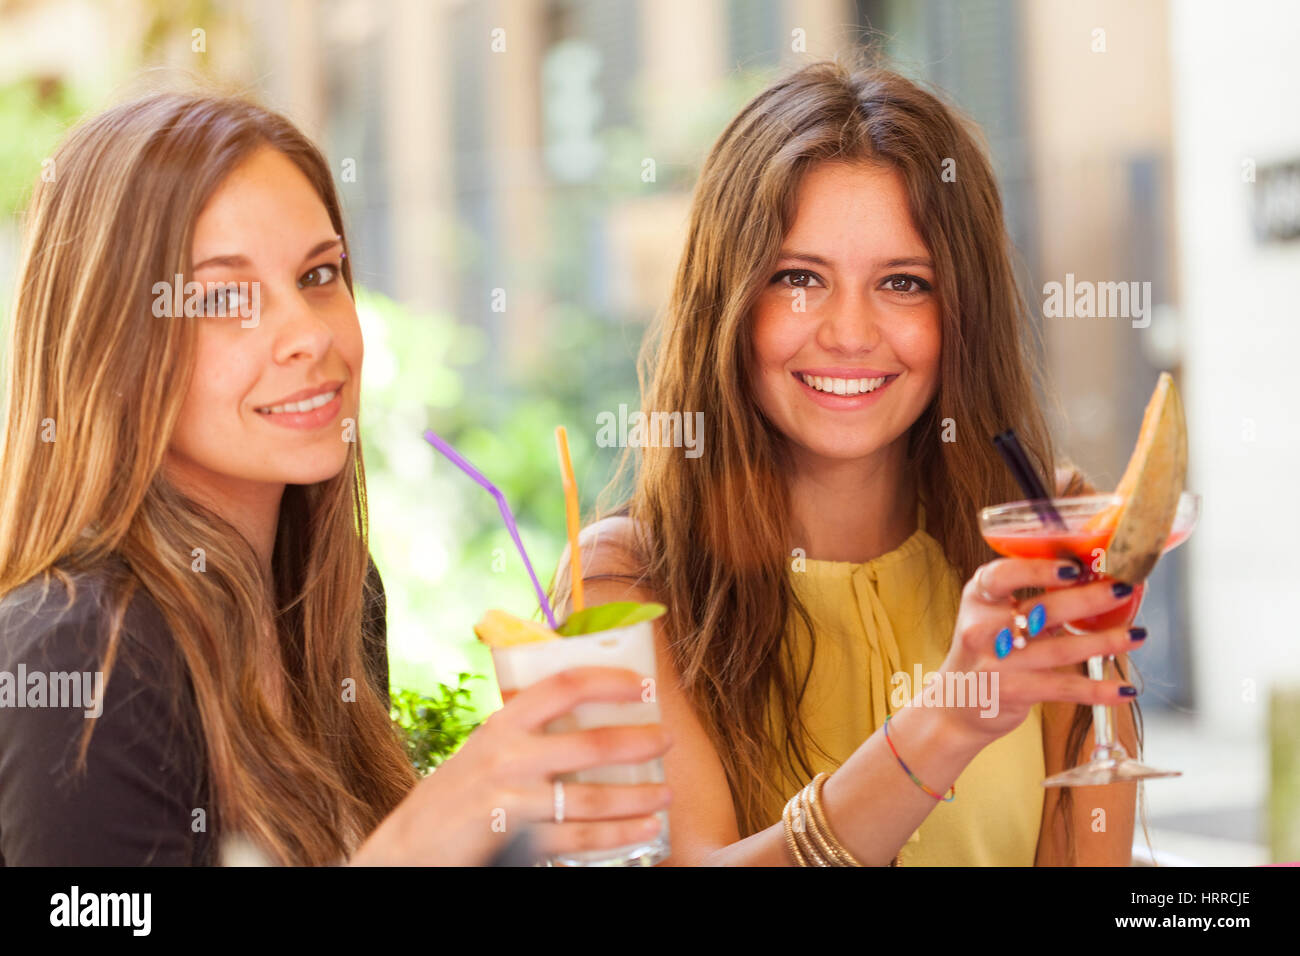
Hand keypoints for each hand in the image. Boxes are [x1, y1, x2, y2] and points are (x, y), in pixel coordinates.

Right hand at [351, 666, 671, 865]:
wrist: (409, 847)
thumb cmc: (456, 797)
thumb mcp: (485, 751)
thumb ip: (525, 736)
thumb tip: (587, 720)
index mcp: (502, 724)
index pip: (563, 686)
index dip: (608, 680)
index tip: (642, 684)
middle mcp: (507, 755)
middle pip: (590, 743)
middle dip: (638, 742)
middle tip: (666, 741)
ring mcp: (512, 798)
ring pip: (591, 797)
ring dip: (637, 796)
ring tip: (665, 795)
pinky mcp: (516, 838)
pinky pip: (579, 838)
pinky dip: (618, 835)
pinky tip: (644, 830)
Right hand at [935, 558, 1144, 744]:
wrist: (954, 706)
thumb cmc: (985, 653)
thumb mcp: (991, 618)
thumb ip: (1029, 602)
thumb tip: (1094, 582)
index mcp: (978, 598)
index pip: (1003, 575)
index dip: (1039, 570)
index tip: (1074, 567)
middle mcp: (982, 628)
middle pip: (1042, 610)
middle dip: (1089, 599)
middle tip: (1123, 589)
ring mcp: (996, 663)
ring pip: (1060, 649)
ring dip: (1105, 642)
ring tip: (1137, 635)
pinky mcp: (1012, 692)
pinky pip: (1064, 688)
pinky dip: (1098, 689)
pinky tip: (1124, 690)